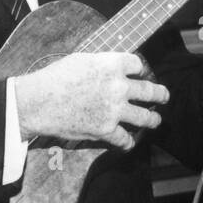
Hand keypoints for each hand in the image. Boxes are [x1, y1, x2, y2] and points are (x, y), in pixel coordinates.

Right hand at [14, 52, 167, 149]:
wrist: (38, 102)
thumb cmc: (55, 77)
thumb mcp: (81, 59)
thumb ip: (102, 63)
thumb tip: (112, 66)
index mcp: (112, 64)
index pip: (138, 64)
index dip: (141, 69)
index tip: (141, 73)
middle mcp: (119, 86)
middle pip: (150, 90)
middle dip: (161, 93)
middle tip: (164, 96)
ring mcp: (115, 110)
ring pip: (145, 117)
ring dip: (153, 119)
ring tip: (156, 120)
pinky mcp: (106, 130)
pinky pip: (125, 139)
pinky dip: (127, 142)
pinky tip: (128, 142)